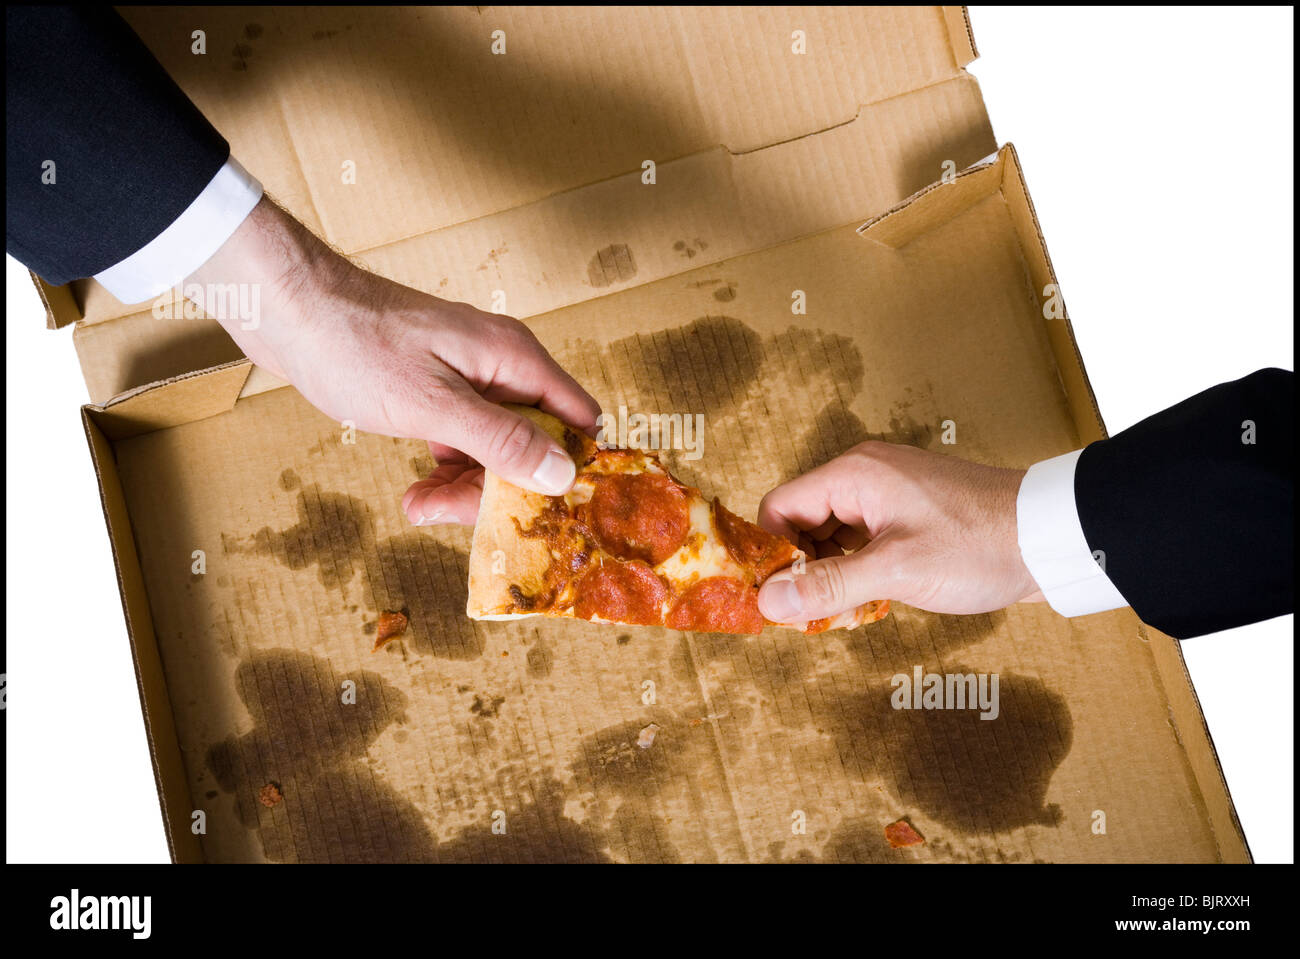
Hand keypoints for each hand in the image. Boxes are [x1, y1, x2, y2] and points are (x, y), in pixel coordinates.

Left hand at [188, 196, 599, 525]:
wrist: (286, 307)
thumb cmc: (355, 345)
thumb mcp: (431, 405)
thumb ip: (500, 439)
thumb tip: (563, 473)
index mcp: (515, 359)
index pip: (579, 420)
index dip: (569, 468)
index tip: (541, 511)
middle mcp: (502, 367)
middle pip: (535, 442)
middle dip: (501, 486)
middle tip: (449, 514)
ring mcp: (470, 378)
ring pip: (496, 448)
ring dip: (465, 486)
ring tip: (420, 506)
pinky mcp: (439, 390)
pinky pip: (463, 440)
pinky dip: (445, 470)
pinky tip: (415, 492)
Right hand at [755, 441, 1044, 623]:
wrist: (1051, 537)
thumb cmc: (978, 546)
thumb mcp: (896, 572)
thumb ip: (828, 586)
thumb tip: (767, 601)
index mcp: (853, 475)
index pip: (778, 508)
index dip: (772, 555)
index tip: (782, 598)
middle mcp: (864, 475)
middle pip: (802, 521)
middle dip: (803, 568)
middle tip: (818, 612)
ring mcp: (888, 492)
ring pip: (831, 534)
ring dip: (833, 574)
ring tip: (850, 610)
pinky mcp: (908, 511)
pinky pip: (861, 538)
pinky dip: (859, 569)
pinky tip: (876, 598)